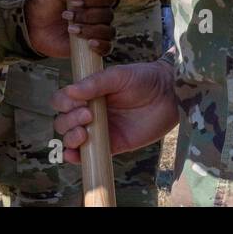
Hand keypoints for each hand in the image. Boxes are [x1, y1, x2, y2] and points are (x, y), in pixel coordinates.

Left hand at [23, 0, 115, 58]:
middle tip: (66, 15)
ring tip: (70, 29)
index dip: (96, 0)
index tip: (76, 2)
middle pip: (108, 14)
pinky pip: (108, 48)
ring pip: (109, 31)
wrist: (31, 24)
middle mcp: (97, 12)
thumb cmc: (43, 1)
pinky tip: (89, 43)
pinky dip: (102, 45)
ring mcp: (96, 29)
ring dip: (91, 30)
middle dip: (87, 16)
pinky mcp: (91, 46)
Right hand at [52, 60, 178, 161]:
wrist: (170, 95)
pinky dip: (76, 157)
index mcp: (89, 92)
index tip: (77, 101)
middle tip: (89, 114)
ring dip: (70, 137)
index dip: (63, 102)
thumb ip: (95, 83)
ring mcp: (99, 130)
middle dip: (69, 120)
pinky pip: (89, 155)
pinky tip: (74, 155)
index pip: (63, 100)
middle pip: (63, 121)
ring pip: (71, 138)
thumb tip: (70, 91)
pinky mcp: (112, 146)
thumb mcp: (118, 75)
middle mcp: (90, 111)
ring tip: (85, 131)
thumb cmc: (144, 79)